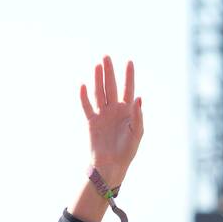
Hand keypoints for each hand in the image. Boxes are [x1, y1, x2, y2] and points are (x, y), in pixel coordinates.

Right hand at [80, 56, 142, 186]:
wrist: (111, 165)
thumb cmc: (127, 151)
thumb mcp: (137, 133)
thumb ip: (138, 115)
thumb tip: (139, 98)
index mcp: (127, 112)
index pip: (128, 89)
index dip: (129, 76)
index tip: (129, 62)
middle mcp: (114, 110)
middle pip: (112, 87)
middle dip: (110, 72)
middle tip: (106, 56)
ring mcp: (102, 114)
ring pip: (99, 93)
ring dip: (98, 80)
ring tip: (97, 66)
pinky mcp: (92, 121)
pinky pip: (87, 106)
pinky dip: (84, 97)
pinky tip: (83, 85)